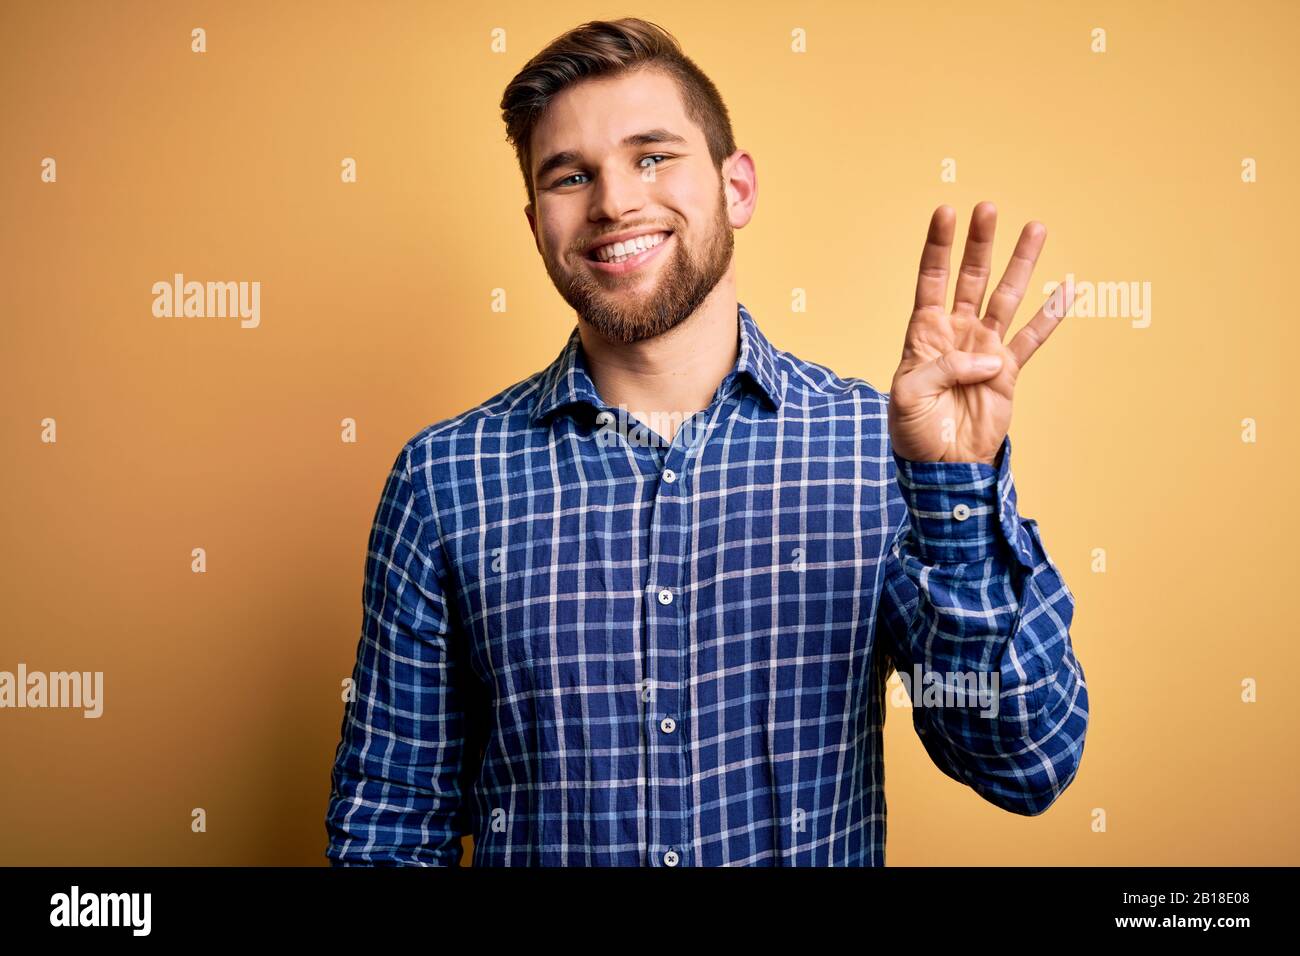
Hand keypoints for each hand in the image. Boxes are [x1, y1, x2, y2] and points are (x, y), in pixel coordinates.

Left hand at [887, 202, 1072, 464]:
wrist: (941, 467)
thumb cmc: (915, 431)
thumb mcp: (909, 396)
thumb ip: (943, 368)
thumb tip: (990, 356)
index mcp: (925, 334)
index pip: (932, 280)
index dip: (938, 247)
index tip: (946, 212)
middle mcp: (957, 333)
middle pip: (971, 278)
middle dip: (980, 243)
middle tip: (989, 208)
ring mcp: (985, 349)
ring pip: (1007, 297)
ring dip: (1021, 264)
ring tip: (1036, 228)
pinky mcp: (1008, 371)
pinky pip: (1032, 339)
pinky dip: (1051, 315)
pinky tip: (1067, 289)